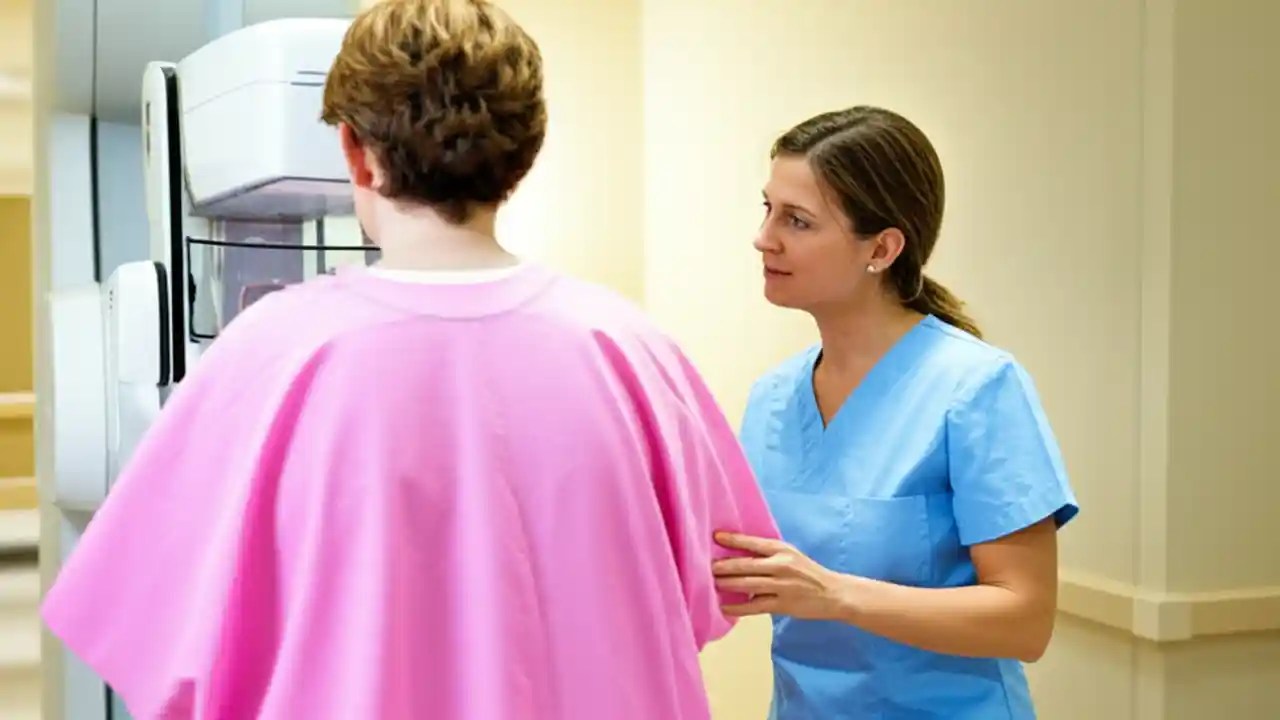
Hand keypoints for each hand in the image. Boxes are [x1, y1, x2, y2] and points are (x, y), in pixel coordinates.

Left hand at [712, 531, 851, 619]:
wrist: (833, 593)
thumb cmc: (808, 572)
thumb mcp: (791, 555)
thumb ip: (768, 554)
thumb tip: (738, 554)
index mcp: (782, 550)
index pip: (753, 543)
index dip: (733, 540)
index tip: (715, 537)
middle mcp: (781, 565)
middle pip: (746, 565)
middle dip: (724, 566)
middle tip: (707, 566)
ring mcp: (781, 586)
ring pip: (747, 584)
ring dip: (727, 584)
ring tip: (712, 582)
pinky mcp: (782, 604)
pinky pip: (754, 606)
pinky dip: (737, 607)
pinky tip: (724, 607)